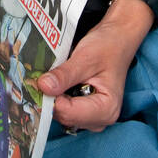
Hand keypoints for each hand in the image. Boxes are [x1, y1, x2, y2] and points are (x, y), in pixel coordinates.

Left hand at [37, 0, 151, 132]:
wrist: (117, 39)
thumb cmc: (108, 47)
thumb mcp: (85, 57)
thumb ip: (64, 75)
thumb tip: (43, 87)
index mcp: (106, 108)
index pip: (68, 113)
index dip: (51, 98)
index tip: (41, 81)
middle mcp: (100, 118)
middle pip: (64, 116)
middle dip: (51, 97)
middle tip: (45, 76)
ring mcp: (92, 117)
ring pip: (61, 114)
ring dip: (53, 96)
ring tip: (54, 77)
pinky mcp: (84, 111)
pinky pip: (63, 109)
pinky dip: (57, 96)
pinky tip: (58, 82)